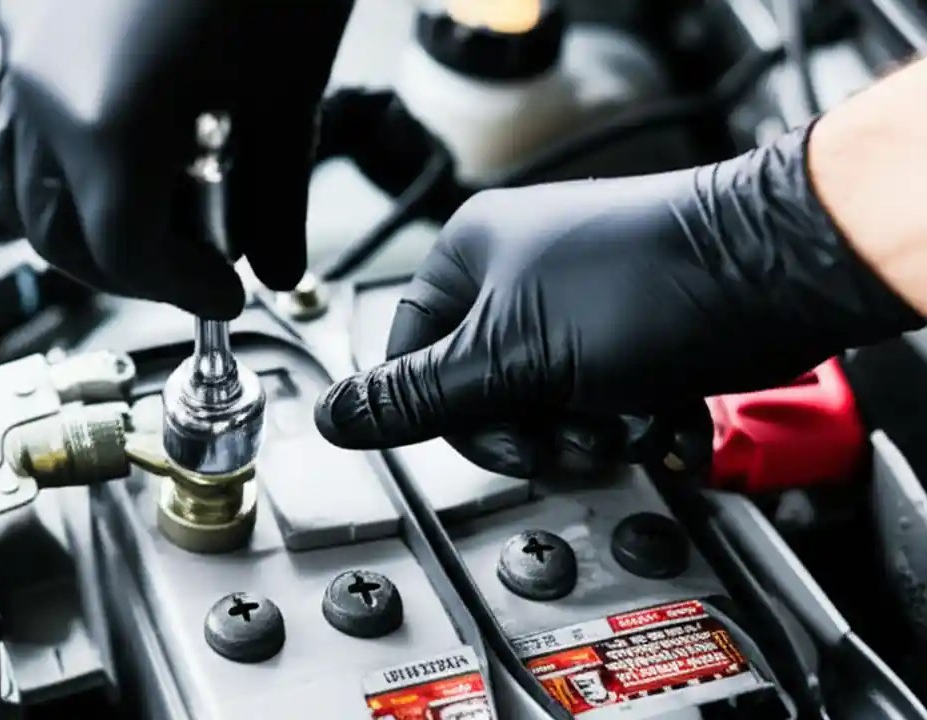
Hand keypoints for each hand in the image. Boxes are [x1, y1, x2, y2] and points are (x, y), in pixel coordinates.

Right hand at [0, 0, 353, 318]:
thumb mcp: (285, 87)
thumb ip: (273, 196)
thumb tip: (274, 262)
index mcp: (104, 118)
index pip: (123, 250)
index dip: (179, 287)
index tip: (227, 294)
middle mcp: (41, 85)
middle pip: (52, 227)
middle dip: (126, 266)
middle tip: (196, 267)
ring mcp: (24, 43)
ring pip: (18, 174)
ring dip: (81, 216)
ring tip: (162, 213)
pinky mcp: (29, 13)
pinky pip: (22, 110)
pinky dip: (65, 154)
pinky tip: (131, 141)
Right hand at [314, 125, 921, 476]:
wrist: (775, 275)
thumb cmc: (648, 284)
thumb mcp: (509, 356)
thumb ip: (418, 397)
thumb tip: (335, 417)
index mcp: (471, 257)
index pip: (410, 355)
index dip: (443, 410)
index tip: (486, 431)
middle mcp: (518, 275)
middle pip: (478, 392)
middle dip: (529, 430)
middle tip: (563, 432)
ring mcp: (575, 306)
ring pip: (542, 408)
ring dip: (583, 433)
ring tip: (621, 417)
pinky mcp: (628, 336)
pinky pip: (596, 404)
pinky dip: (624, 422)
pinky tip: (654, 410)